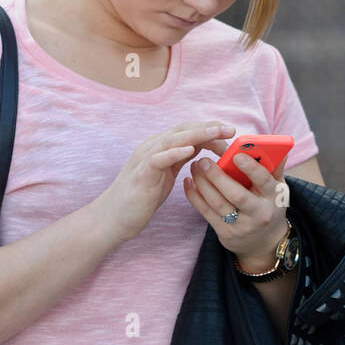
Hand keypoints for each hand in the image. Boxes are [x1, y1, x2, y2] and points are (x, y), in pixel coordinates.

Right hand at [96, 121, 235, 245]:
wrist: (114, 216)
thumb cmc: (143, 195)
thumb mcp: (167, 173)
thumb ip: (181, 159)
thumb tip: (201, 148)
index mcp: (161, 147)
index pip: (189, 132)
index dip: (210, 129)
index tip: (231, 132)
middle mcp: (152, 147)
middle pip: (183, 131)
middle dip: (208, 127)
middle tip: (231, 128)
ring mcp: (145, 158)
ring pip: (173, 140)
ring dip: (196, 134)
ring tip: (215, 131)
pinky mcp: (141, 174)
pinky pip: (157, 159)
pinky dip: (173, 152)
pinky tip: (190, 150)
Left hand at [183, 145, 289, 267]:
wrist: (264, 243)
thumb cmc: (270, 207)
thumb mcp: (278, 190)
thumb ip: (275, 169)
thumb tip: (278, 147)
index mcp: (274, 198)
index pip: (263, 181)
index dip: (250, 168)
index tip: (236, 155)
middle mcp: (258, 214)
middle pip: (236, 194)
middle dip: (217, 176)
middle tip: (204, 160)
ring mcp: (241, 226)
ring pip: (217, 203)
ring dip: (202, 184)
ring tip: (195, 167)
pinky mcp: (225, 233)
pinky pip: (206, 212)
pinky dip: (194, 196)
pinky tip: (189, 182)